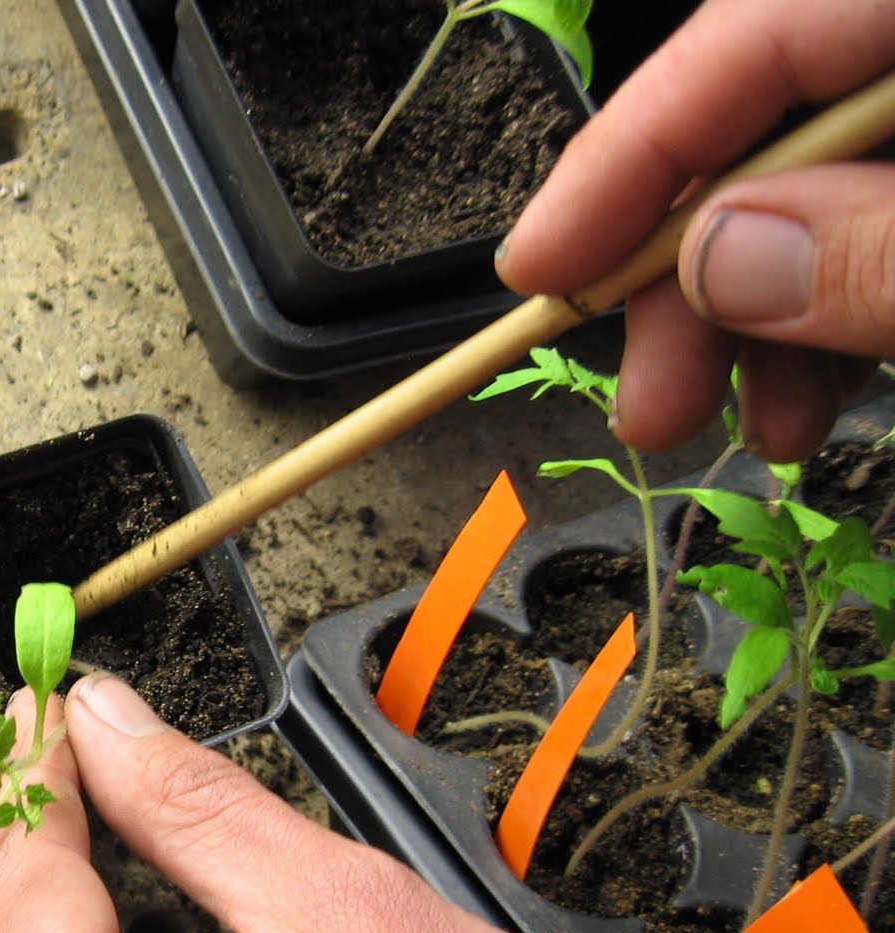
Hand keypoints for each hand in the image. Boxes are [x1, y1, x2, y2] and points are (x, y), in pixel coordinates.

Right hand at [497, 0, 894, 462]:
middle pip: (769, 127)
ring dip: (767, 320)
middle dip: (697, 278)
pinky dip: (841, 307)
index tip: (533, 273)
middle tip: (651, 410)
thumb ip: (880, 252)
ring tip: (764, 432)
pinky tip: (823, 389)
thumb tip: (718, 262)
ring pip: (821, 186)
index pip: (749, 38)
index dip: (624, 159)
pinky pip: (878, 214)